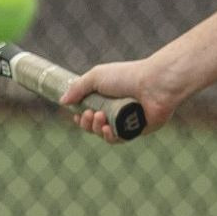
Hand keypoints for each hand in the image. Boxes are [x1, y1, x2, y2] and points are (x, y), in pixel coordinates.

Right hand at [59, 57, 176, 143]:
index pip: (89, 113)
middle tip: (90, 114)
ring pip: (105, 134)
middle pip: (95, 126)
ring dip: (97, 129)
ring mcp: (127, 121)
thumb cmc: (127, 76)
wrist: (154, 84)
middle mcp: (117, 109)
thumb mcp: (96, 77)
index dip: (81, 117)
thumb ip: (78, 88)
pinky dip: (111, 136)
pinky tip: (108, 129)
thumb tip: (63, 101)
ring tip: (100, 117)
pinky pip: (120, 139)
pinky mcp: (138, 130)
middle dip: (88, 123)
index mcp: (107, 97)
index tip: (77, 115)